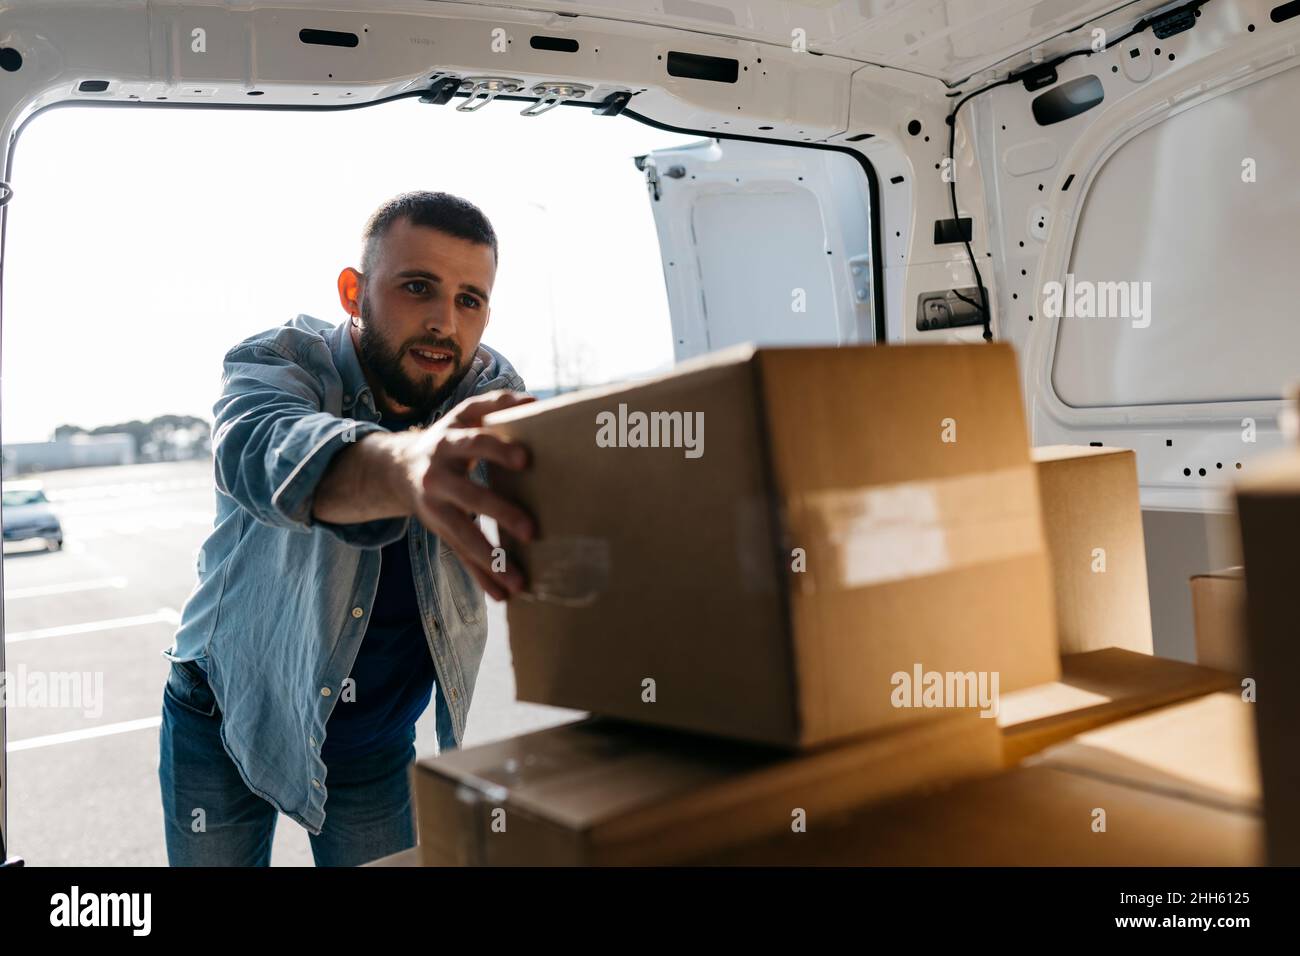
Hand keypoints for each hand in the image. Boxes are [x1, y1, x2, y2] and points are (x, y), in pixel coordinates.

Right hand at [396, 390, 535, 600]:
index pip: (475, 442)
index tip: (526, 460)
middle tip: (532, 530)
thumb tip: (534, 402)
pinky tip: (503, 596)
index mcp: (448, 442)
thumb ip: (496, 404)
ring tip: (520, 580)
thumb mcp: (464, 414)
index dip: (497, 450)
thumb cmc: (448, 438)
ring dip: (491, 561)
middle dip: (500, 513)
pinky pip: (460, 557)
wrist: (396, 468)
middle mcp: (437, 477)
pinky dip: (482, 579)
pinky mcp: (438, 531)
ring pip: (462, 537)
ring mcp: (435, 508)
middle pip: (469, 497)